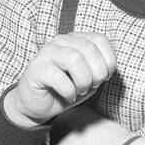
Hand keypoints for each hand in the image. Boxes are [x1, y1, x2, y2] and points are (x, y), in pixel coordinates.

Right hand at [2, 33, 116, 128]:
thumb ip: (100, 69)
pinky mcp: (37, 69)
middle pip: (89, 48)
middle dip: (97, 73)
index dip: (108, 61)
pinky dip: (69, 92)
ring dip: (83, 81)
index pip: (100, 40)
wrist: (36, 105)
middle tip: (91, 86)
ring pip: (75, 58)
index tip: (104, 77)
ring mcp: (47, 53)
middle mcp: (60, 41)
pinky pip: (60, 78)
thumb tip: (108, 68)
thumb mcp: (89, 79)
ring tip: (79, 90)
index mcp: (75, 40)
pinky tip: (67, 96)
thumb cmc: (64, 90)